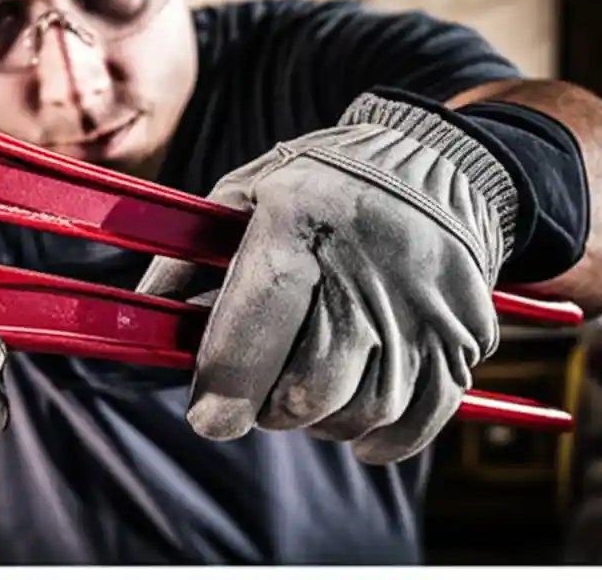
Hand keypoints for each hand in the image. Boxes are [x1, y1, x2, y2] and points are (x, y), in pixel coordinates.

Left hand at [139, 90, 518, 463]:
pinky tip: (354, 423)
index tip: (208, 417)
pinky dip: (379, 438)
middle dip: (268, 408)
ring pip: (360, 412)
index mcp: (302, 218)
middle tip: (257, 393)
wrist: (436, 164)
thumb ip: (187, 259)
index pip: (260, 316)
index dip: (227, 380)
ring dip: (319, 421)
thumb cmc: (318, 185)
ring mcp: (422, 305)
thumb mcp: (244, 196)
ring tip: (305, 389)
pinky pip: (417, 420)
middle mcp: (368, 264)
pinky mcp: (461, 336)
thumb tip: (141, 317)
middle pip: (310, 386)